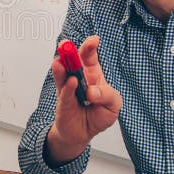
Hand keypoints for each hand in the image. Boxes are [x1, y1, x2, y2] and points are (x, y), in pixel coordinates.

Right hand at [46, 36, 122, 165]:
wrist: (82, 134)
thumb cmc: (98, 116)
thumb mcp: (113, 105)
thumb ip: (108, 96)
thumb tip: (93, 92)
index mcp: (92, 75)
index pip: (90, 57)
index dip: (90, 47)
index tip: (93, 39)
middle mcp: (78, 78)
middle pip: (73, 62)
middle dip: (69, 51)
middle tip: (65, 45)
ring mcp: (68, 89)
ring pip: (63, 75)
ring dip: (61, 67)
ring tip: (59, 61)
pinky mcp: (63, 103)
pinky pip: (64, 94)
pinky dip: (67, 88)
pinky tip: (70, 82)